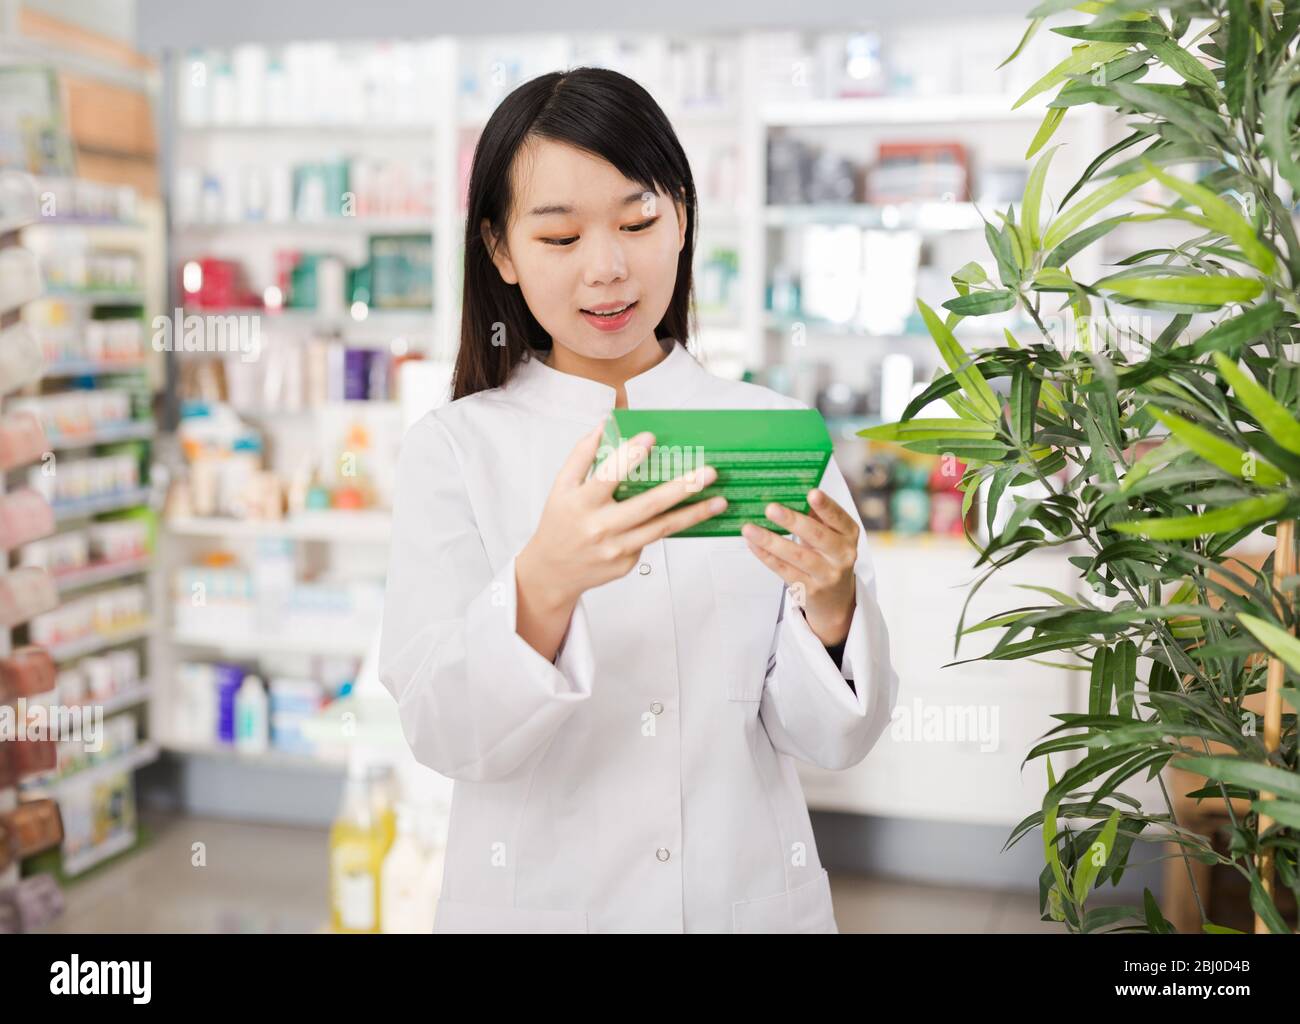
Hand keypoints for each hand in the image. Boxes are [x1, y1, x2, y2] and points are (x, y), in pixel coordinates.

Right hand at [518, 423, 727, 612]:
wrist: (553, 572)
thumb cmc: (559, 523)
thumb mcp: (561, 486)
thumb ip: (581, 455)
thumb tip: (605, 425)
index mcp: (581, 503)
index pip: (607, 476)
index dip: (628, 457)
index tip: (650, 437)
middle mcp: (601, 527)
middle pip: (647, 506)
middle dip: (682, 488)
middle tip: (708, 472)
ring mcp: (617, 549)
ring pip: (661, 528)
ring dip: (694, 514)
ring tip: (719, 500)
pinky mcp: (627, 563)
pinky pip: (652, 539)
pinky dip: (670, 525)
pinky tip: (689, 514)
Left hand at [741, 487, 857, 645]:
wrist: (836, 600)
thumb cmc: (828, 556)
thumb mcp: (831, 535)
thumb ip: (816, 516)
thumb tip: (790, 491)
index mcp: (850, 535)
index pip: (839, 518)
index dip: (826, 506)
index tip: (811, 492)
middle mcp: (843, 555)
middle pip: (817, 536)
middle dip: (793, 521)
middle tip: (770, 508)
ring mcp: (827, 575)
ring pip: (797, 556)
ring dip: (770, 540)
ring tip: (749, 528)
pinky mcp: (809, 590)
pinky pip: (784, 570)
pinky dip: (766, 556)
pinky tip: (752, 543)